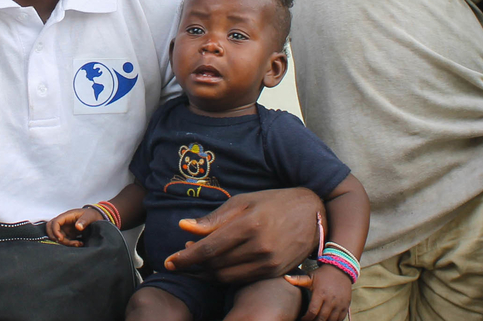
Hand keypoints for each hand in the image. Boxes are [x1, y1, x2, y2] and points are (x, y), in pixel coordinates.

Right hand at [45, 207, 104, 245]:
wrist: (96, 218)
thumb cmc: (91, 215)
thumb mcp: (89, 216)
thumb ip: (84, 221)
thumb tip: (78, 227)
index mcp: (67, 216)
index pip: (55, 222)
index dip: (55, 230)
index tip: (60, 238)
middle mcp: (63, 222)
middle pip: (50, 228)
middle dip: (54, 237)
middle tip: (63, 242)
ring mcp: (65, 229)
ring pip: (57, 236)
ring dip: (64, 242)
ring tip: (77, 243)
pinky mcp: (68, 235)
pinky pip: (64, 240)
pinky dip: (69, 244)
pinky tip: (79, 244)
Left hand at [164, 187, 321, 282]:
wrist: (313, 214)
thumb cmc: (274, 203)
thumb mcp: (243, 202)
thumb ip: (214, 218)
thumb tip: (183, 226)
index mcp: (249, 225)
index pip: (209, 248)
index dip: (186, 257)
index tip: (169, 261)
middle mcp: (260, 247)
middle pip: (215, 265)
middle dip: (192, 267)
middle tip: (177, 262)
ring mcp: (269, 263)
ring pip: (226, 276)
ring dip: (205, 274)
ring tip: (192, 265)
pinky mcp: (275, 273)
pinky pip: (241, 279)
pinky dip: (223, 277)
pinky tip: (214, 269)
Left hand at [284, 265, 352, 320]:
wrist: (340, 269)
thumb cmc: (323, 275)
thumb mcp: (310, 277)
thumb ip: (298, 280)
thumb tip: (285, 277)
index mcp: (320, 293)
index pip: (312, 311)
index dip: (306, 318)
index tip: (302, 319)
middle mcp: (331, 300)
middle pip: (322, 318)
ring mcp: (339, 303)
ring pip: (331, 320)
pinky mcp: (346, 305)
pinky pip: (340, 318)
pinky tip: (327, 320)